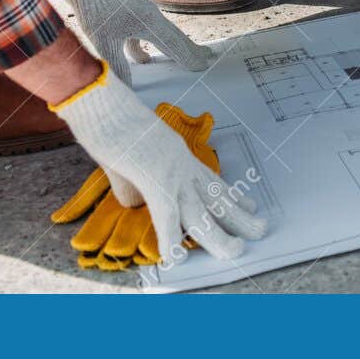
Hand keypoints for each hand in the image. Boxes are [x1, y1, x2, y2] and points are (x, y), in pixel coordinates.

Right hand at [51, 68, 265, 261]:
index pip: (210, 179)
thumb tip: (133, 201)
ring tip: (235, 251)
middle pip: (216, 196)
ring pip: (201, 212)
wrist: (101, 99)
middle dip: (239, 217)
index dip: (230, 196)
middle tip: (259, 230)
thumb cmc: (108, 120)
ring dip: (219, 236)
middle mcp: (181, 163)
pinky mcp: (154, 178)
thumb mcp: (127, 155)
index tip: (248, 206)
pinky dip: (171, 239)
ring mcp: (171, 172)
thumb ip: (132, 180)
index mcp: (177, 154)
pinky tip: (175, 258)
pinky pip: (167, 216)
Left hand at [59, 0, 215, 83]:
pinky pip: (148, 32)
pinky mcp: (134, 12)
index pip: (174, 45)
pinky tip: (143, 59)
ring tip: (184, 57)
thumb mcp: (105, 45)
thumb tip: (129, 88)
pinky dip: (150, 46)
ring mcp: (144, 12)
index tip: (201, 66)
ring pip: (163, 34)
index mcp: (149, 24)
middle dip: (190, 50)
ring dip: (173, 47)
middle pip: (175, 37)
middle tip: (207, 58)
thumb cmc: (95, 12)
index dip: (188, 57)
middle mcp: (152, 16)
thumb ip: (119, 67)